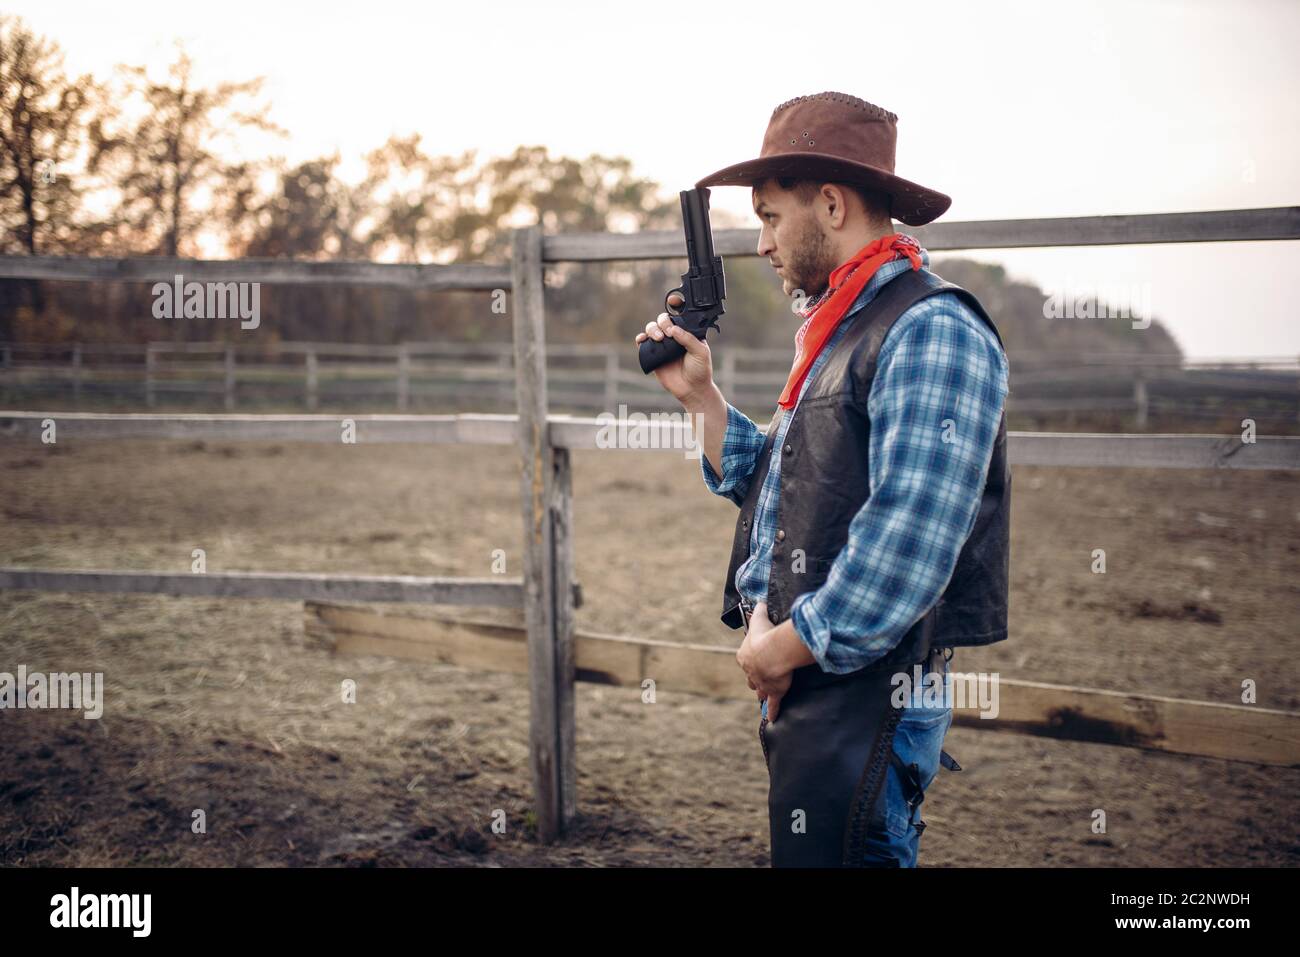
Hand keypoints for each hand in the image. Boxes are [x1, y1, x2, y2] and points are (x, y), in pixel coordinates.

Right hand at [634, 291, 715, 405]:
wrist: (692, 389)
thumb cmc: (700, 370)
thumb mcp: (700, 352)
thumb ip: (688, 339)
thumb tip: (673, 329)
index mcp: (688, 331)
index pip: (680, 314)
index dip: (676, 305)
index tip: (672, 301)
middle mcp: (675, 336)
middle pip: (663, 319)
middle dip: (664, 321)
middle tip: (668, 333)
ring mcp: (663, 345)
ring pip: (652, 328)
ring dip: (652, 329)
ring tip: (659, 338)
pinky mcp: (654, 355)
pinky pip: (643, 343)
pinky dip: (640, 339)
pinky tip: (642, 340)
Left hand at [736, 601, 793, 721]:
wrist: (772, 652)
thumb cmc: (765, 634)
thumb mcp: (759, 618)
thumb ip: (759, 609)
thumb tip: (761, 601)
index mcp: (744, 655)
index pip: (745, 659)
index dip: (751, 659)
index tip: (756, 658)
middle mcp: (750, 672)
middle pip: (751, 678)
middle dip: (755, 678)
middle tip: (760, 679)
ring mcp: (761, 684)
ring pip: (760, 691)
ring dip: (762, 693)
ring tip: (763, 697)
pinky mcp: (774, 692)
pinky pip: (773, 705)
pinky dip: (773, 711)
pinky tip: (772, 719)